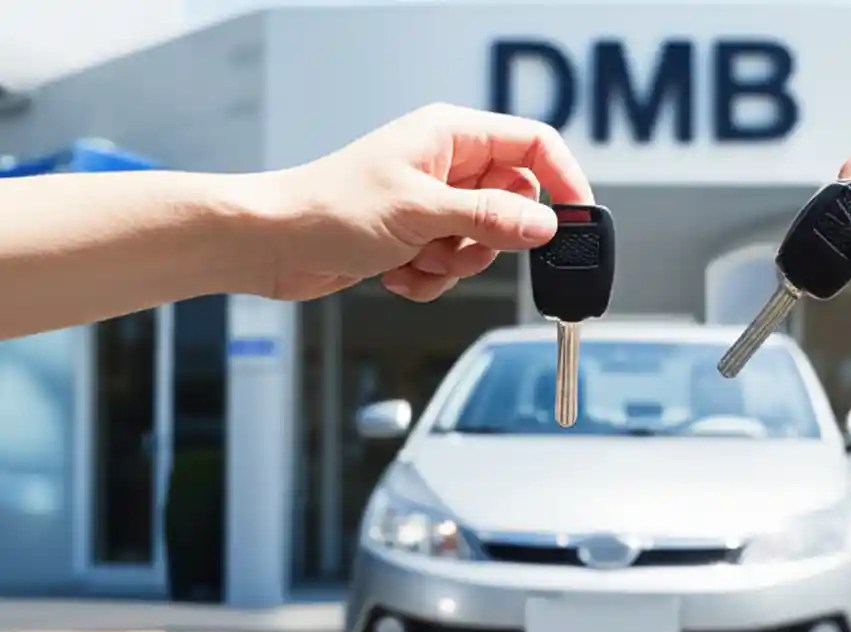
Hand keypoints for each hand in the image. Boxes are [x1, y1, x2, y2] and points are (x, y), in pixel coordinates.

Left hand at [251, 103, 592, 300]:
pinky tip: (395, 271)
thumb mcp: (421, 212)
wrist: (273, 244)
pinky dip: (431, 278)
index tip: (577, 219)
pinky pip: (455, 265)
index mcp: (452, 135)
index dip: (563, 179)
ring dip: (454, 264)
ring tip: (414, 258)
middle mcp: (448, 165)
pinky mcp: (419, 237)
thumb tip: (545, 225)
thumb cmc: (328, 208)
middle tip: (458, 244)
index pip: (534, 144)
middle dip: (489, 239)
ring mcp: (434, 203)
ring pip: (485, 242)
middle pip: (514, 203)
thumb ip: (491, 218)